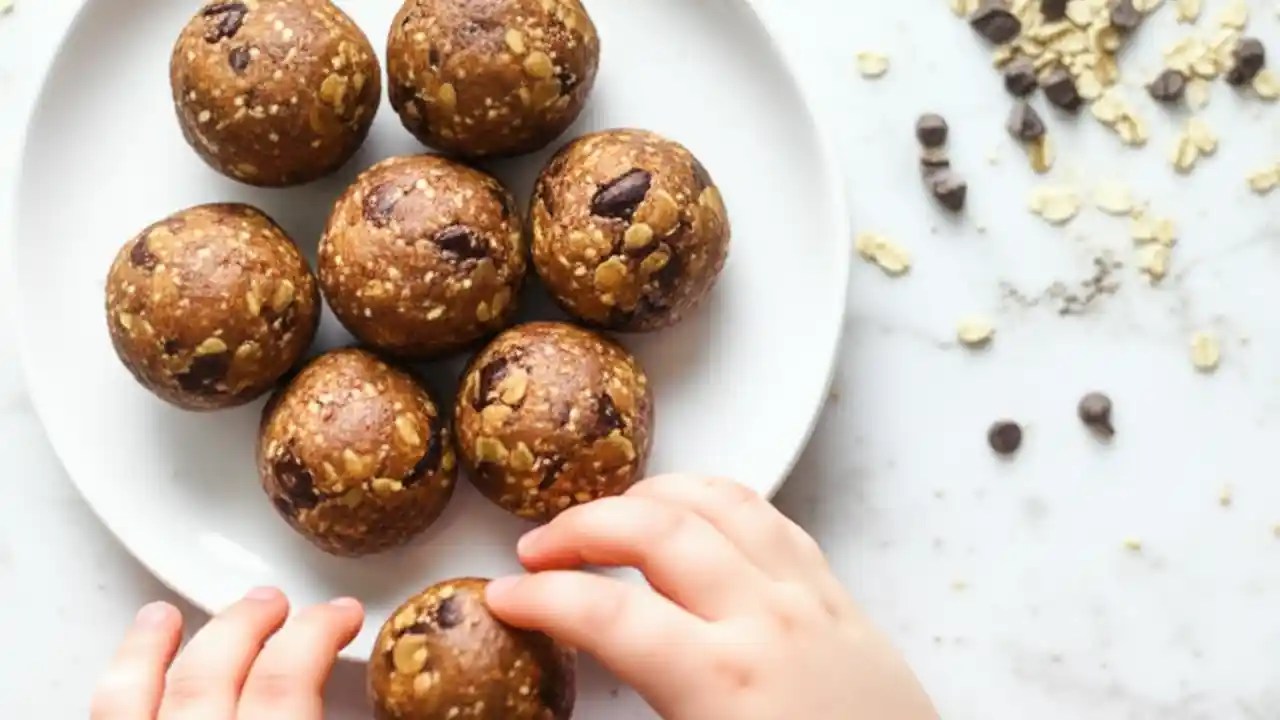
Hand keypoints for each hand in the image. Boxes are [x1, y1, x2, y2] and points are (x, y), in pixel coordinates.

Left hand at [91, 588, 362, 719]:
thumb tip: (383, 706)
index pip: (287, 681)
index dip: (318, 633)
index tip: (341, 613)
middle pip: (211, 674)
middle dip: (246, 626)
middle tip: (274, 602)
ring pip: (129, 695)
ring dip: (150, 649)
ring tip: (166, 615)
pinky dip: (116, 687)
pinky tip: (123, 676)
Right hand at [485, 475, 937, 719]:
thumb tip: (576, 699)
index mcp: (723, 682)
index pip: (608, 613)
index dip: (543, 599)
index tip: (504, 598)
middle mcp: (766, 620)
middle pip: (657, 529)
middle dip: (583, 526)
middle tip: (539, 549)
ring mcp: (810, 598)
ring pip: (719, 500)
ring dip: (650, 495)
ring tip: (607, 515)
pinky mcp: (841, 597)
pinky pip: (773, 519)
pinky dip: (718, 499)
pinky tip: (693, 514)